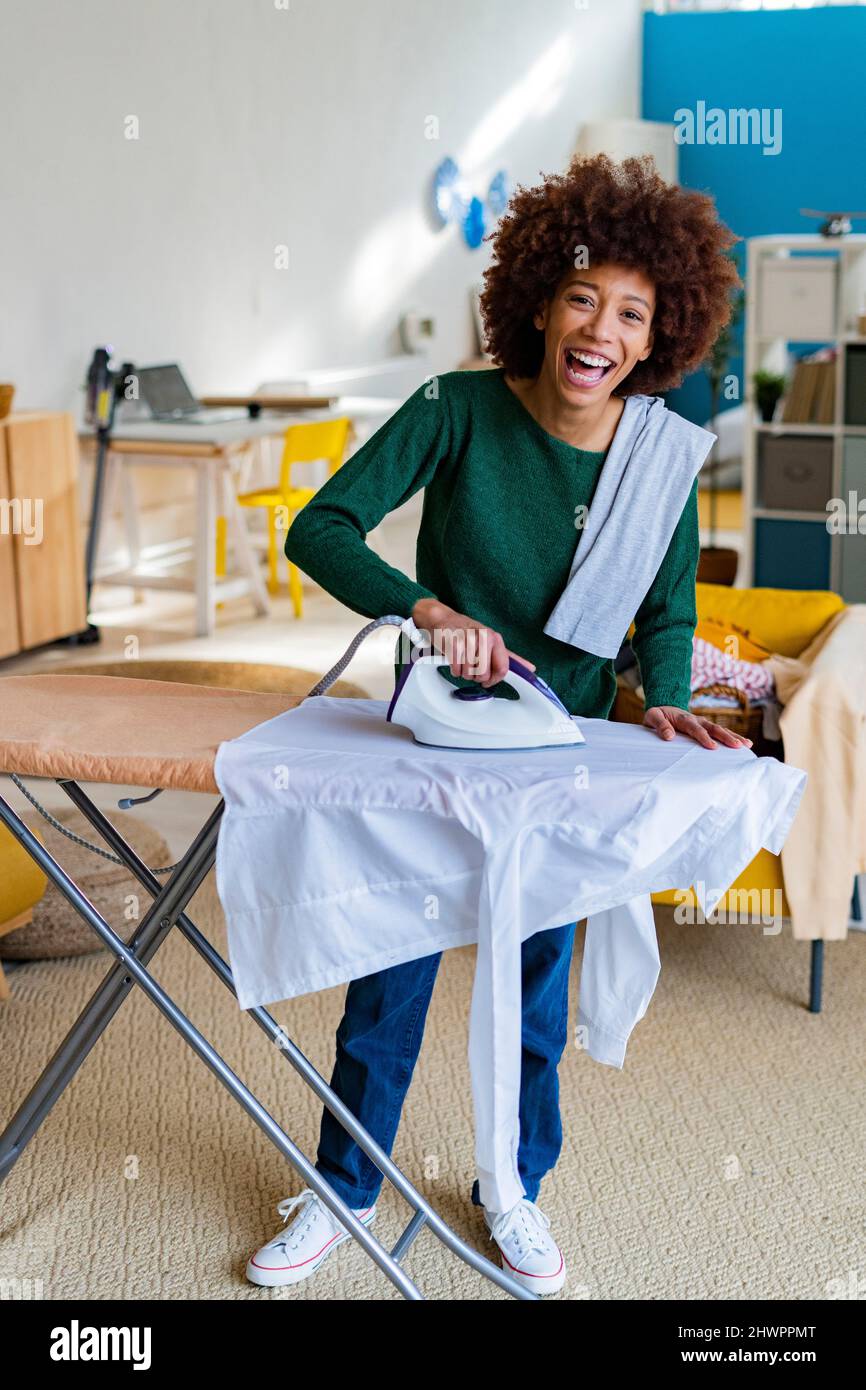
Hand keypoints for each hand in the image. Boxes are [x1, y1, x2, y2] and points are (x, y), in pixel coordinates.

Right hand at [411, 598, 535, 687]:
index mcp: (495, 639)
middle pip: (483, 674)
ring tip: (462, 661)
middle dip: (476, 676)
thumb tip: (530, 668)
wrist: (443, 618)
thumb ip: (509, 657)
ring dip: (464, 673)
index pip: (502, 669)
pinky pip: (456, 670)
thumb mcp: (490, 641)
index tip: (488, 680)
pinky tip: (454, 659)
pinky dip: (454, 669)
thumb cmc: (467, 631)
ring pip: (469, 674)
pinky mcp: (452, 644)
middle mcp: (483, 637)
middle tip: (471, 666)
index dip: (494, 680)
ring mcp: (468, 640)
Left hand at [643, 705, 752, 749]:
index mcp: (683, 718)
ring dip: (734, 736)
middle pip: (713, 728)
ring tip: (747, 745)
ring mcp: (703, 723)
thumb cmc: (657, 715)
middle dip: (726, 737)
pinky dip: (733, 736)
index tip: (712, 747)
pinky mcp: (706, 727)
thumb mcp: (652, 717)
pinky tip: (745, 744)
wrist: (663, 707)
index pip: (695, 729)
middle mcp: (697, 719)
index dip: (704, 737)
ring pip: (720, 729)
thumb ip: (660, 725)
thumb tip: (669, 736)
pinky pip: (720, 732)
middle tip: (738, 746)